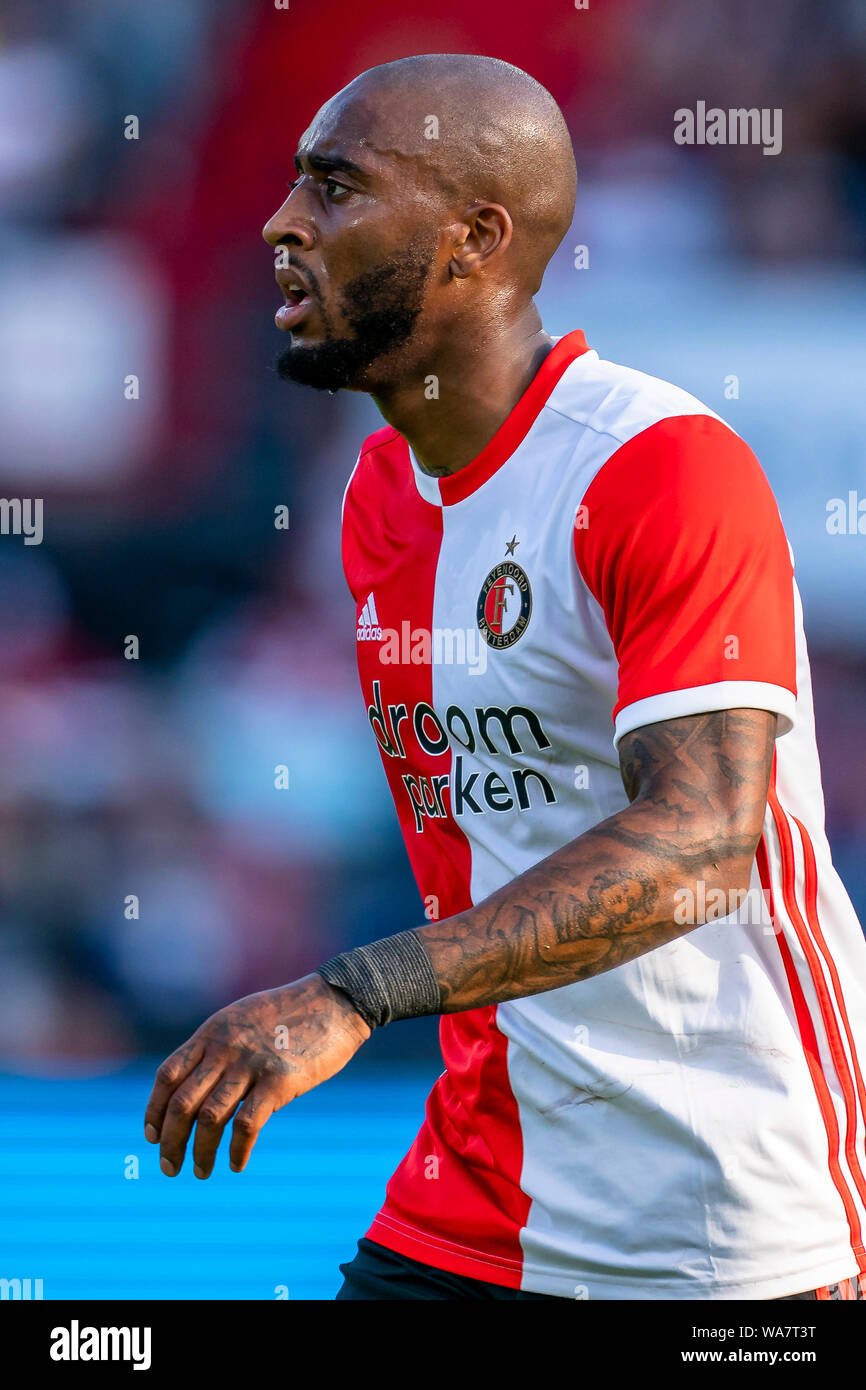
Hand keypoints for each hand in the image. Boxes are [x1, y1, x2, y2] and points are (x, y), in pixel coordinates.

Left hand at [143, 973, 370, 1177]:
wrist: (336, 1000)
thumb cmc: (292, 1013)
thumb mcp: (244, 1018)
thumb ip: (220, 1046)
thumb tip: (200, 1089)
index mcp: (213, 1031)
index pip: (168, 1075)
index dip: (154, 1109)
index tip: (152, 1136)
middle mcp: (225, 1047)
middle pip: (182, 1103)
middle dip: (171, 1141)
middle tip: (169, 1167)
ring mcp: (251, 1064)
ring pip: (210, 1119)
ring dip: (200, 1152)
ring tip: (201, 1171)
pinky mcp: (279, 1081)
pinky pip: (246, 1124)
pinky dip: (237, 1150)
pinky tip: (236, 1163)